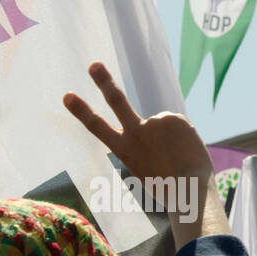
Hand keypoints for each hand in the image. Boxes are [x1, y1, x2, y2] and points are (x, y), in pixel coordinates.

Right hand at [64, 63, 229, 249]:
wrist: (189, 189)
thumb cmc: (168, 186)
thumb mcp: (145, 166)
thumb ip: (145, 144)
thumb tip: (158, 123)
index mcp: (124, 151)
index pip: (97, 127)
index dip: (81, 111)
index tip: (67, 95)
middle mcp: (136, 132)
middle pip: (117, 102)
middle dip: (104, 82)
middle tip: (94, 66)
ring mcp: (154, 122)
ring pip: (162, 124)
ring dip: (172, 138)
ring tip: (177, 156)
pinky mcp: (173, 117)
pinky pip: (178, 125)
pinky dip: (184, 136)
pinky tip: (186, 149)